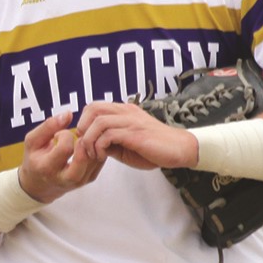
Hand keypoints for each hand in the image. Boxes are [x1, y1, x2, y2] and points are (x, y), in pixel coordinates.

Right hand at [17, 111, 104, 201]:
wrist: (39, 184)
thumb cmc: (35, 158)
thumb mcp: (32, 141)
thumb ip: (48, 126)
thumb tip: (68, 113)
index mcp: (47, 168)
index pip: (64, 148)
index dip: (64, 135)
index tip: (59, 134)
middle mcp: (64, 179)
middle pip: (83, 159)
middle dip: (83, 142)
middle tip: (76, 135)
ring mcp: (78, 181)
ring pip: (94, 159)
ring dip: (91, 143)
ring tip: (81, 137)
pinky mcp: (88, 179)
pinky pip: (99, 161)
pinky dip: (97, 148)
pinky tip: (87, 143)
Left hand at [73, 101, 197, 169]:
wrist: (179, 149)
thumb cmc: (154, 148)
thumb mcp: (126, 144)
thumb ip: (110, 141)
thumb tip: (92, 145)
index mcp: (124, 111)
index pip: (94, 106)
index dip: (83, 121)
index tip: (84, 139)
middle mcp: (126, 112)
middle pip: (93, 108)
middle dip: (82, 128)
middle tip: (85, 146)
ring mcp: (131, 121)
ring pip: (98, 122)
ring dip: (90, 140)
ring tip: (94, 154)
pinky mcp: (135, 134)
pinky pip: (108, 135)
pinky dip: (100, 147)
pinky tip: (102, 156)